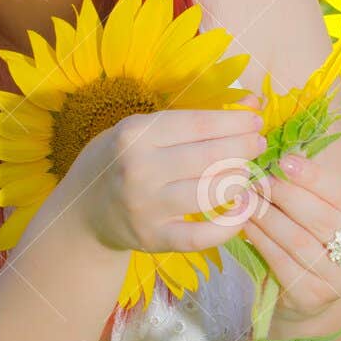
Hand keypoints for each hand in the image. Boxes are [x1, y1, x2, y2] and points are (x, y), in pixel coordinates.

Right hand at [64, 108, 265, 254]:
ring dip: (238, 180)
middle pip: (209, 156)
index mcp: (135, 134)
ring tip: (246, 172)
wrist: (83, 210)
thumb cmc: (122, 159)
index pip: (199, 123)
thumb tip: (252, 103)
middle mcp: (138, 169)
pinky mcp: (153, 238)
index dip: (234, 122)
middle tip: (258, 143)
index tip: (255, 120)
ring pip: (210, 192)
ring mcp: (145, 207)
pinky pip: (201, 236)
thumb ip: (195, 119)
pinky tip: (242, 208)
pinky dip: (229, 225)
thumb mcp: (145, 130)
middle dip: (243, 147)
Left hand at [241, 150, 340, 321]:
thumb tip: (278, 151)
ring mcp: (339, 278)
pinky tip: (245, 223)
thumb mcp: (323, 212)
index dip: (314, 177)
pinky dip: (260, 240)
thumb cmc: (315, 240)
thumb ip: (310, 188)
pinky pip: (281, 262)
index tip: (284, 160)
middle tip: (257, 178)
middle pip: (321, 218)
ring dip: (267, 215)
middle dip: (285, 194)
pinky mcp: (312, 296)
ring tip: (246, 197)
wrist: (315, 295)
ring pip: (298, 240)